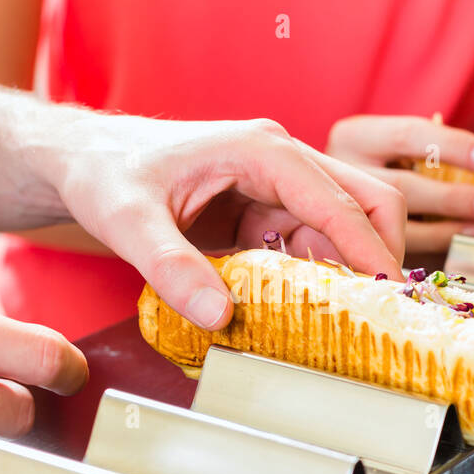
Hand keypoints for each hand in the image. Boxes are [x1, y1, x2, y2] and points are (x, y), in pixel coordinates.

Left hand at [42, 116, 406, 328]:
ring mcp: (275, 186)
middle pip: (365, 202)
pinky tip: (306, 313)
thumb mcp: (128, 222)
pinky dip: (315, 278)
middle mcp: (280, 161)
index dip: (370, 250)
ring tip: (347, 323)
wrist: (83, 162)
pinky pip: (308, 245)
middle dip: (379, 255)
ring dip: (346, 272)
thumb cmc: (104, 175)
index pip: (340, 200)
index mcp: (262, 149)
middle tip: (380, 312)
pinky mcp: (262, 211)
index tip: (390, 297)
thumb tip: (218, 316)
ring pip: (340, 228)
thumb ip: (171, 267)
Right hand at [326, 114, 473, 256]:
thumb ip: (430, 154)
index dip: (455, 146)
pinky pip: (386, 253)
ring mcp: (333, 212)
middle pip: (404, 185)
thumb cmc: (374, 170)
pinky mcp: (334, 247)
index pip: (411, 136)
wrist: (312, 193)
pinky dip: (424, 254)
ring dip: (444, 232)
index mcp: (356, 136)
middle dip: (454, 198)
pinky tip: (454, 256)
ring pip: (394, 227)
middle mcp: (337, 170)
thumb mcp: (392, 152)